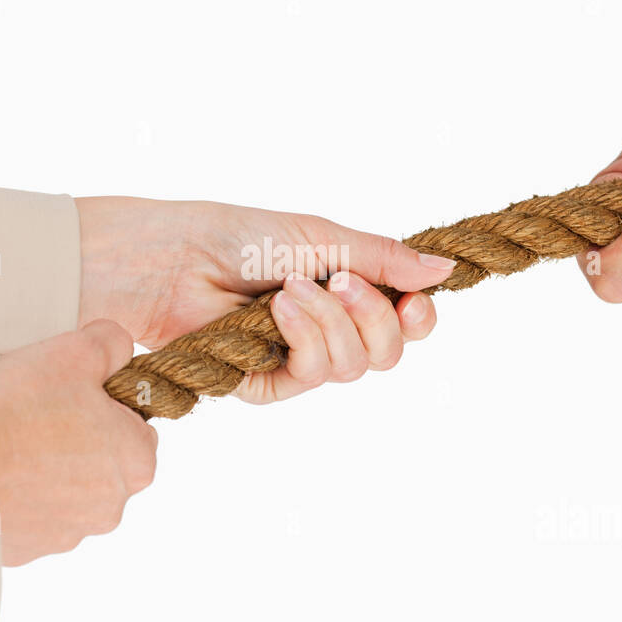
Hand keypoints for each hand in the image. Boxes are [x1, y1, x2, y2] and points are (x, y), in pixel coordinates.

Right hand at [0, 320, 156, 566]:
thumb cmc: (18, 410)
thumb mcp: (74, 352)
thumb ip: (112, 343)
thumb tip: (118, 348)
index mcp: (137, 461)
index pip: (135, 425)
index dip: (104, 404)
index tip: (69, 394)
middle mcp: (112, 506)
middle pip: (103, 461)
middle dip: (77, 439)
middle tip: (36, 415)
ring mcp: (70, 534)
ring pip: (67, 492)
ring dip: (47, 471)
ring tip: (10, 444)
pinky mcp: (29, 550)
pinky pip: (31, 516)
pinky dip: (18, 497)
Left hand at [73, 197, 452, 403]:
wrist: (177, 255)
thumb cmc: (240, 237)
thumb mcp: (323, 238)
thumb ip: (383, 258)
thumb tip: (444, 268)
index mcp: (347, 294)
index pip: (404, 324)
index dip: (418, 319)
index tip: (415, 301)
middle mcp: (329, 330)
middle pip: (388, 353)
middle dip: (375, 317)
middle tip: (341, 282)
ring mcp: (299, 358)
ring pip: (354, 366)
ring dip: (331, 322)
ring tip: (292, 288)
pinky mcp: (268, 383)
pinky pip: (312, 376)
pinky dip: (304, 338)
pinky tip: (279, 309)